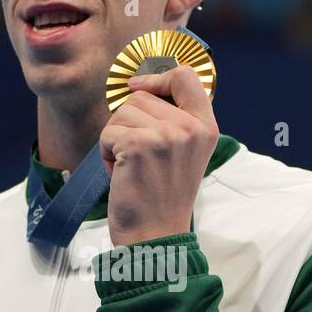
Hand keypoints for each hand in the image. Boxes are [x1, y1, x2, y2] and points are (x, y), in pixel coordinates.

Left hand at [100, 65, 218, 245]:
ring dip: (116, 139)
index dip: (157, 78)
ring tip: (132, 168)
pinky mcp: (139, 144)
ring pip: (121, 113)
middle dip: (129, 123)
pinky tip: (121, 174)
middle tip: (140, 158)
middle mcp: (190, 127)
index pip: (185, 76)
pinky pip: (108, 133)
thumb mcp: (184, 153)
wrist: (156, 235)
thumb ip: (175, 119)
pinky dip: (106, 154)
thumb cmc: (162, 197)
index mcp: (206, 127)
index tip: (139, 88)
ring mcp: (166, 134)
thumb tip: (141, 86)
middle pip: (142, 96)